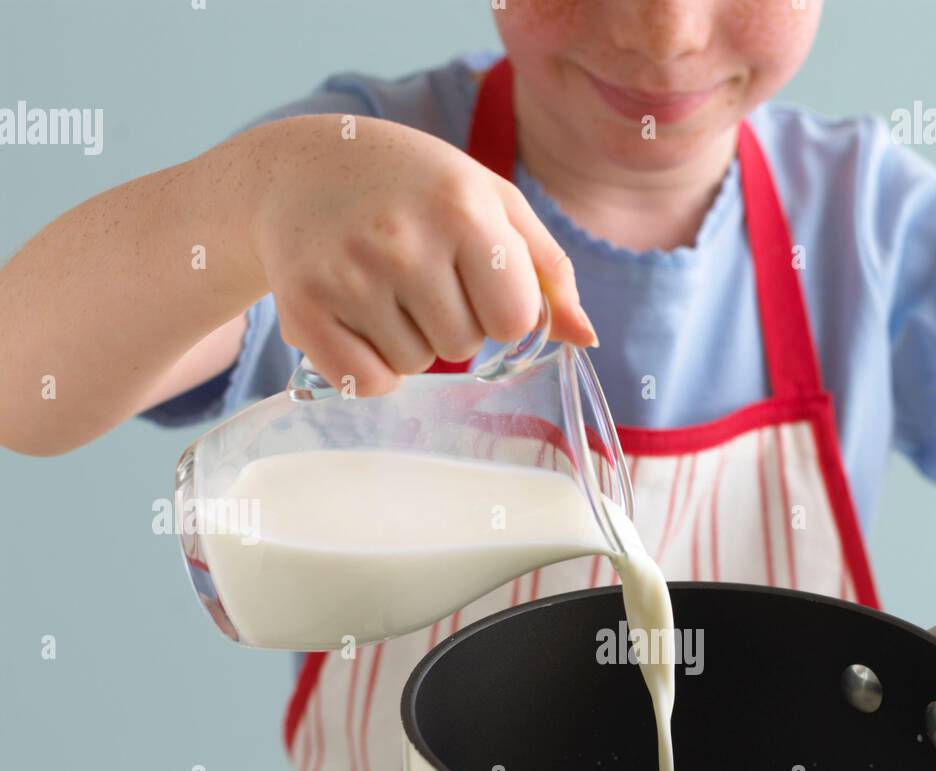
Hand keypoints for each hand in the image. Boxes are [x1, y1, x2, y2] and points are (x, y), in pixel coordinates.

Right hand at [249, 114, 596, 393]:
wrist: (296, 169)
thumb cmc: (412, 186)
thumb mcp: (487, 200)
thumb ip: (544, 268)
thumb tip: (585, 339)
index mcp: (462, 208)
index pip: (514, 320)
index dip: (500, 311)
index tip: (473, 280)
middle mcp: (403, 240)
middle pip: (462, 347)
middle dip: (450, 323)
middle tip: (416, 275)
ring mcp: (348, 276)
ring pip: (415, 367)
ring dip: (407, 341)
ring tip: (381, 288)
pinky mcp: (303, 308)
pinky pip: (367, 383)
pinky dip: (368, 367)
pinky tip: (354, 318)